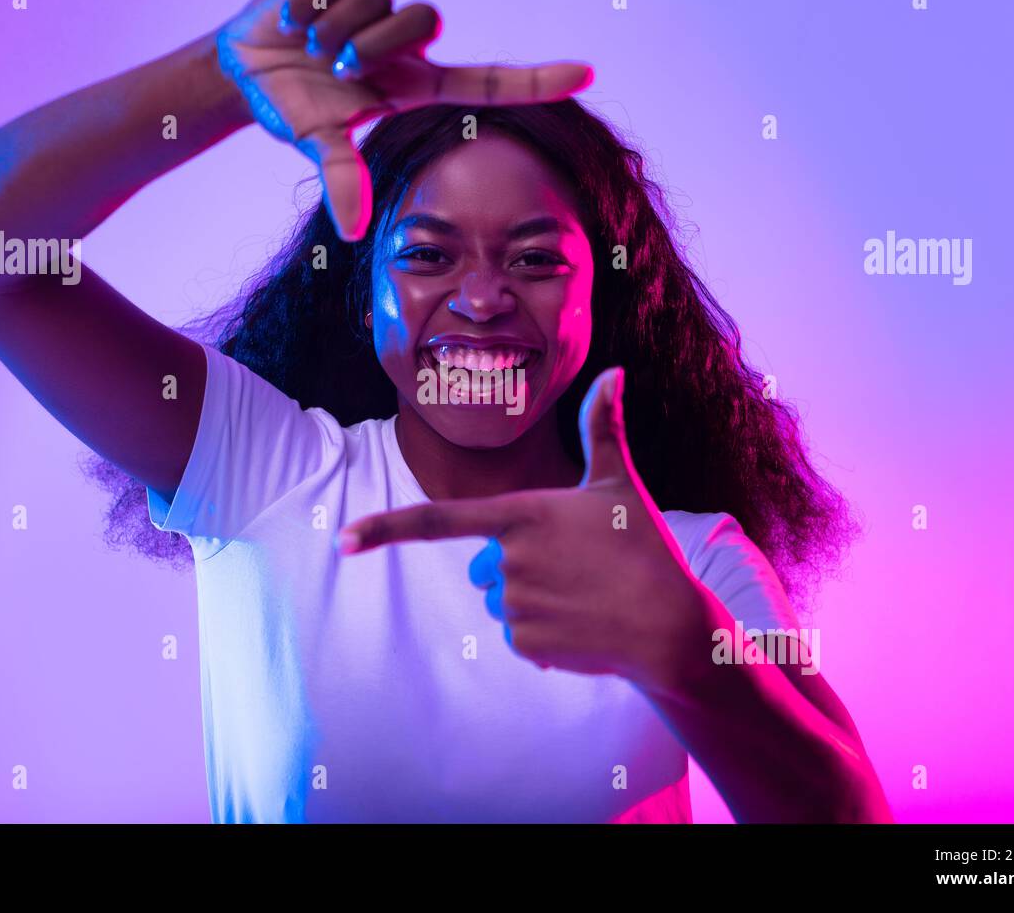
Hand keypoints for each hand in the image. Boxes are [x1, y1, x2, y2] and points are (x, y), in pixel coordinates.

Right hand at [216, 0, 593, 240]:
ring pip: (379, 0)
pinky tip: (291, 26)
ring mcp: (370, 6)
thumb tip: (350, 233)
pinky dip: (306, 10)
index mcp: (411, 84)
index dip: (535, 80)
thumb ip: (342, 178)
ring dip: (338, 31)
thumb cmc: (296, 107)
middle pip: (425, 19)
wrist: (242, 71)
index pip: (486, 80)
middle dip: (376, 44)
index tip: (587, 73)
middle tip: (338, 67)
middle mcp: (402, 45)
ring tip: (309, 50)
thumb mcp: (319, 143)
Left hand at [338, 369, 709, 694]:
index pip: (438, 521)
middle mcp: (510, 559)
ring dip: (532, 601)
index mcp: (523, 514)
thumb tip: (615, 369)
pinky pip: (517, 635)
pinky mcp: (527, 643)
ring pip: (501, 601)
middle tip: (575, 567)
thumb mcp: (620, 485)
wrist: (672, 626)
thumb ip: (604, 428)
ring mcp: (516, 604)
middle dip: (517, 568)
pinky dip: (544, 634)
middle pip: (484, 566)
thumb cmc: (644, 547)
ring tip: (583, 596)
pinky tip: (581, 625)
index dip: (385, 530)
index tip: (342, 539)